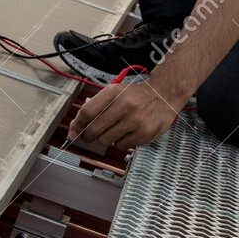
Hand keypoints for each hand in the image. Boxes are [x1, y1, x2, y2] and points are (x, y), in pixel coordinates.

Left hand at [67, 76, 189, 149]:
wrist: (164, 93)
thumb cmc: (136, 94)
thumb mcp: (115, 91)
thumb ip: (95, 106)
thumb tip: (76, 127)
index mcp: (114, 92)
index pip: (87, 112)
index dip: (77, 125)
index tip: (74, 132)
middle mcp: (125, 105)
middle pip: (94, 130)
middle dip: (89, 136)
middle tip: (91, 135)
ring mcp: (136, 120)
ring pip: (107, 140)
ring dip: (106, 138)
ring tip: (115, 130)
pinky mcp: (145, 133)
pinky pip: (122, 146)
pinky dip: (121, 142)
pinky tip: (128, 132)